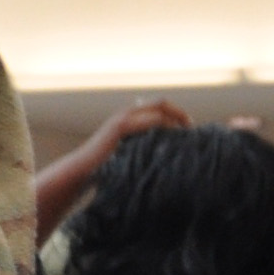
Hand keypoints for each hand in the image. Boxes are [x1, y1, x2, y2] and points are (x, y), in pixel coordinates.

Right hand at [35, 95, 188, 227]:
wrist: (82, 171)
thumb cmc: (104, 168)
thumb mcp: (129, 153)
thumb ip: (144, 146)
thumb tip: (169, 152)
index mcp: (129, 118)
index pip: (160, 106)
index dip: (177, 114)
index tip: (189, 130)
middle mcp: (126, 114)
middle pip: (162, 103)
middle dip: (180, 115)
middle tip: (191, 130)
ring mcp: (122, 119)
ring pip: (159, 110)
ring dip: (175, 120)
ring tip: (185, 136)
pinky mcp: (120, 127)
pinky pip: (151, 121)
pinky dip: (165, 127)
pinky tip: (171, 140)